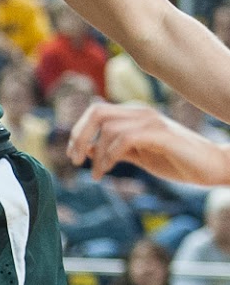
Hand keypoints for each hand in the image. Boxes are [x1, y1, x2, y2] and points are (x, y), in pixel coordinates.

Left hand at [69, 100, 226, 184]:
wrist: (211, 165)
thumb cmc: (177, 160)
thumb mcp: (140, 155)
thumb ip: (117, 150)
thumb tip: (91, 150)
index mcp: (135, 115)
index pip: (96, 111)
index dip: (78, 131)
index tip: (73, 155)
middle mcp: (141, 113)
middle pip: (96, 112)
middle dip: (79, 136)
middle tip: (74, 160)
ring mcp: (151, 121)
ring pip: (108, 126)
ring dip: (95, 154)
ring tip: (96, 174)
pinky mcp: (160, 134)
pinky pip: (125, 139)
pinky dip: (110, 155)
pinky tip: (107, 170)